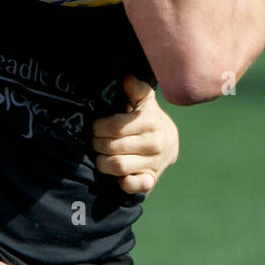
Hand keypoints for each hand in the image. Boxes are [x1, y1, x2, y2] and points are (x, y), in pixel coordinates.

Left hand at [92, 74, 178, 193]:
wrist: (169, 142)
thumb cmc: (148, 119)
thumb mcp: (143, 101)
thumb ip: (135, 90)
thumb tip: (127, 78)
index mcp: (151, 122)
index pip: (115, 127)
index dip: (99, 128)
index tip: (96, 127)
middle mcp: (154, 143)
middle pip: (112, 147)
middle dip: (97, 144)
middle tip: (95, 142)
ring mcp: (154, 164)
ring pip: (117, 166)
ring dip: (103, 162)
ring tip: (101, 156)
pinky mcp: (150, 180)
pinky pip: (133, 186)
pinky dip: (122, 182)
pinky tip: (117, 175)